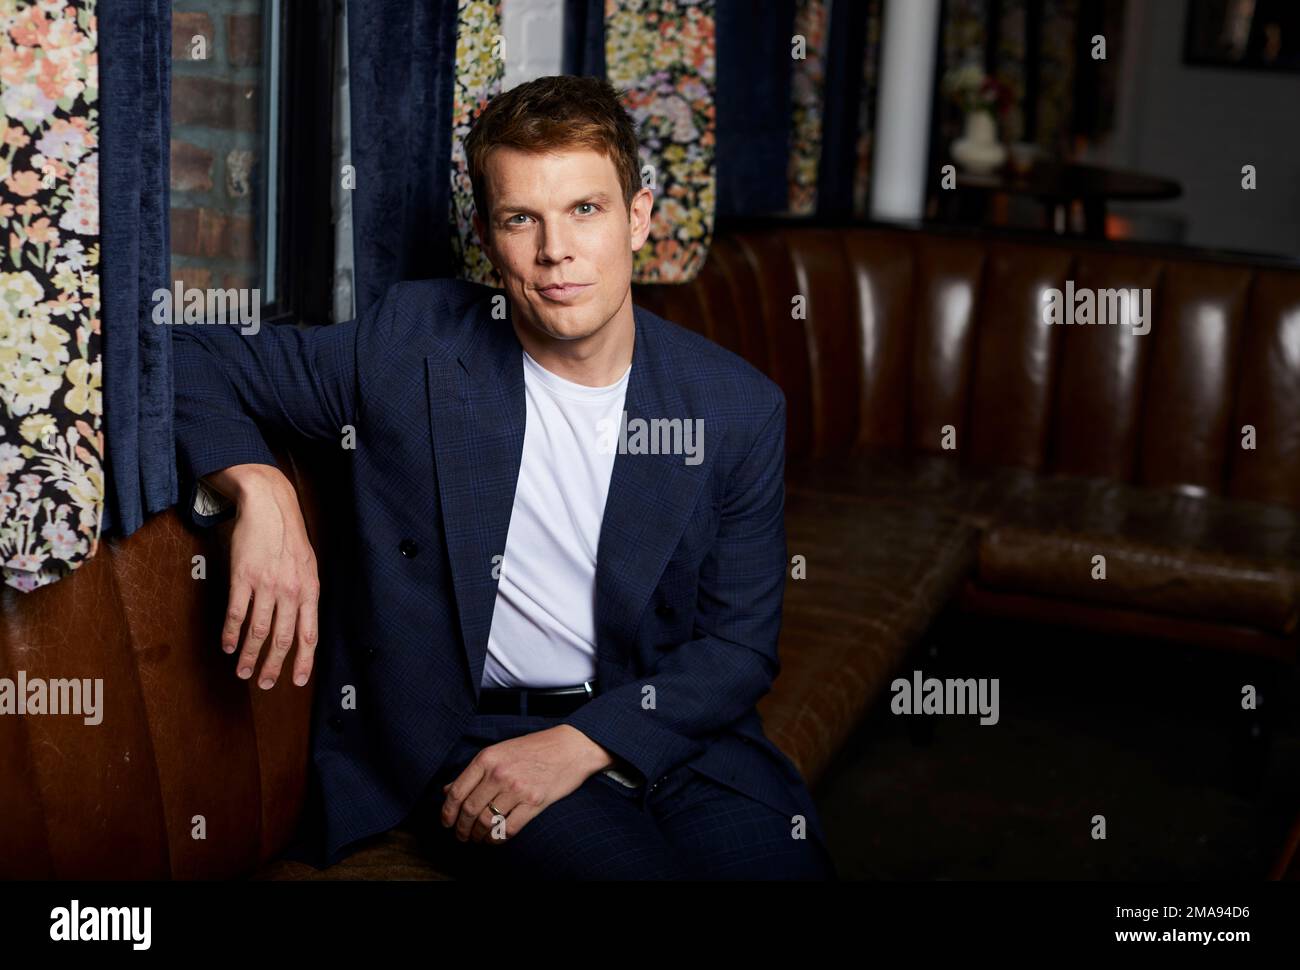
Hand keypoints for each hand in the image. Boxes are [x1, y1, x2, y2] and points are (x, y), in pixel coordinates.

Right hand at [212, 464, 320, 689]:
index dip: (303, 660)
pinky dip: (230, 633)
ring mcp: (266, 585)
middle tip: (265, 684)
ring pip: (258, 631)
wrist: (270, 507)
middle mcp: (290, 591)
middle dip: (273, 666)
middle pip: (282, 638)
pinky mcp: (243, 577)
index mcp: (310, 590)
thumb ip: (306, 595)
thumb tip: (303, 624)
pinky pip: (236, 613)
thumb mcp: (309, 566)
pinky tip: (227, 646)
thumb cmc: (290, 538)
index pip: (309, 634)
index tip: (297, 681)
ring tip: (242, 671)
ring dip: (248, 655)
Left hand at [440, 725, 613, 844]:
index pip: (456, 792)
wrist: (570, 747)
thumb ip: (474, 771)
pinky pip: (508, 829)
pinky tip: (495, 839)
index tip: (446, 823)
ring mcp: (517, 789)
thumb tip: (447, 790)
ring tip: (478, 839)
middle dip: (462, 829)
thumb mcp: (500, 751)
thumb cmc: (534, 748)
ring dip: (478, 836)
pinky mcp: (534, 802)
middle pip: (469, 811)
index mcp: (487, 758)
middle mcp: (499, 773)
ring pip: (486, 822)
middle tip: (462, 836)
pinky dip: (497, 839)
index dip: (447, 813)